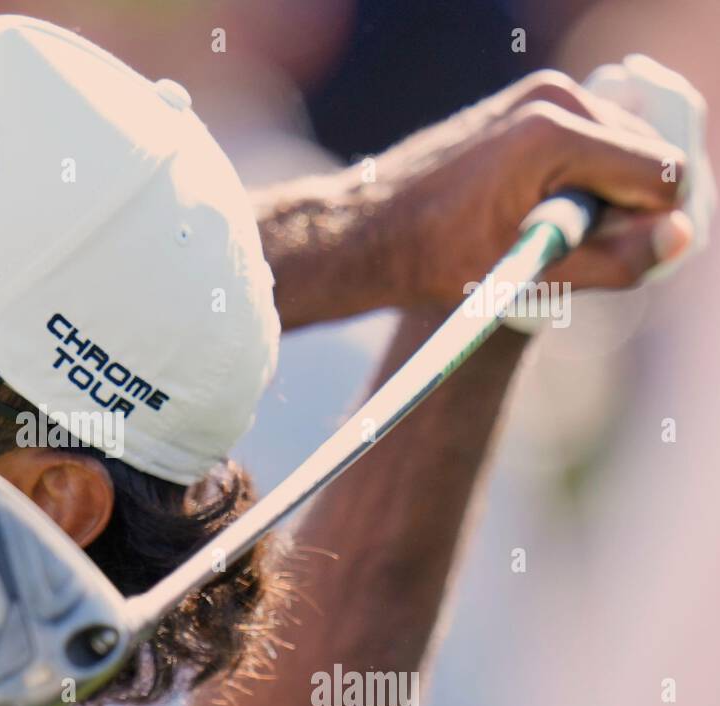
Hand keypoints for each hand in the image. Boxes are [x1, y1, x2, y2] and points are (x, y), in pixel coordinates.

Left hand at [371, 68, 693, 308]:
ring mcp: (541, 92)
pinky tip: (532, 208)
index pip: (663, 175)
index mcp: (555, 134)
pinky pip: (590, 140)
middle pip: (647, 157)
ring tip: (539, 229)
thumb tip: (681, 238)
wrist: (365, 229)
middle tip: (561, 246)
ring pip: (622, 149)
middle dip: (624, 208)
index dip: (646, 226)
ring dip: (601, 195)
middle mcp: (555, 98)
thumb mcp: (525, 273)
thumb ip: (612, 260)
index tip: (596, 254)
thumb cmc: (431, 257)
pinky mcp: (529, 100)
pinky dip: (579, 176)